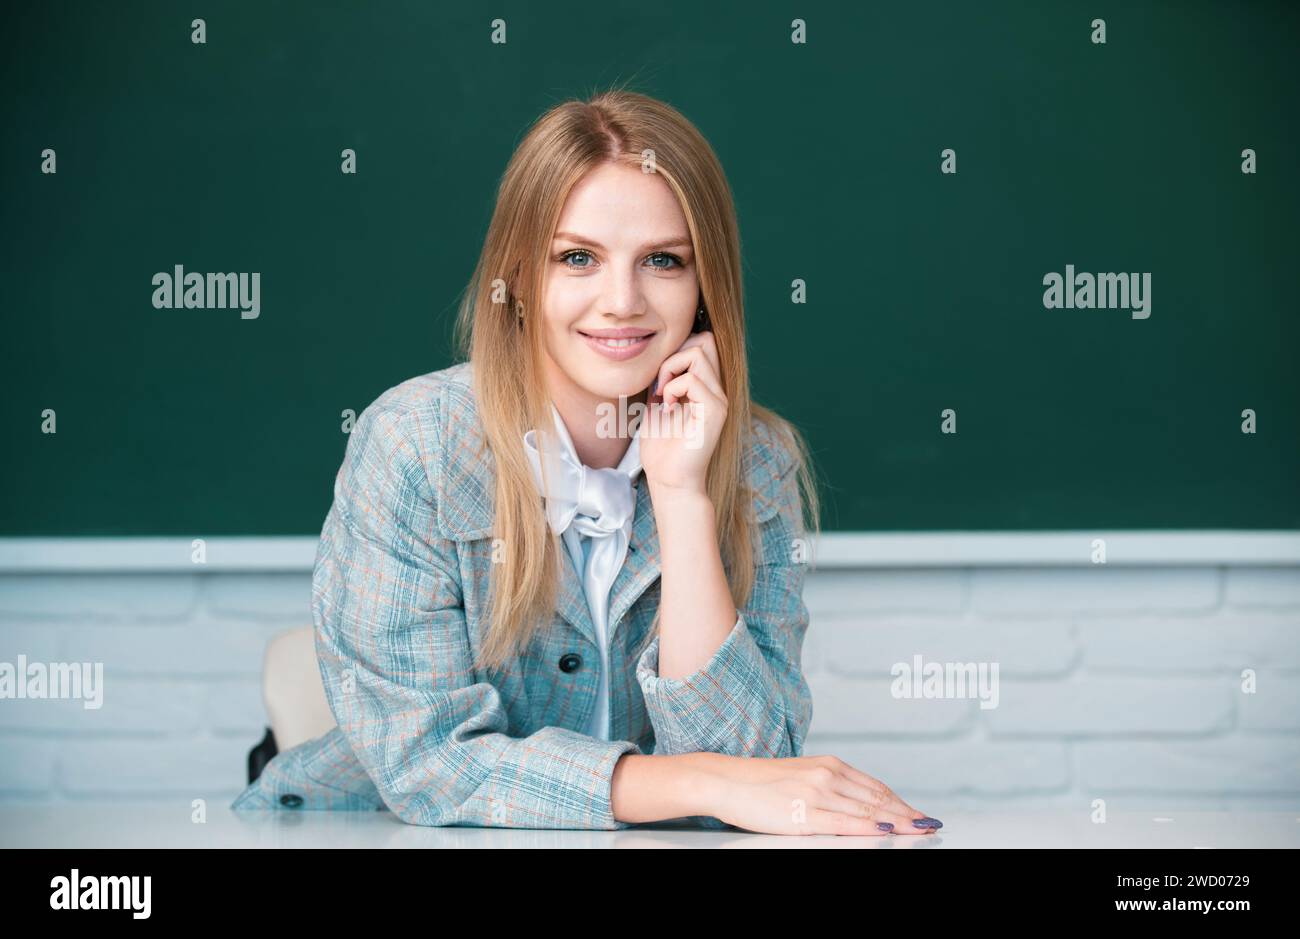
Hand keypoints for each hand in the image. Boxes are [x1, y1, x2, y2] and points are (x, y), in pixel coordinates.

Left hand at [638, 330, 726, 494]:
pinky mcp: (715, 411)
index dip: (676, 349)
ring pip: (698, 353)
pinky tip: (667, 407)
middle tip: (659, 382)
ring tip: (662, 394)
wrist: (670, 481)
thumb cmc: (662, 450)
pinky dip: (672, 388)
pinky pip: (692, 379)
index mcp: (706, 388)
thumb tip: (655, 357)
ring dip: (670, 368)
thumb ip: (662, 381)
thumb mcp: (657, 405)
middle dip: (674, 352)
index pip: (702, 343)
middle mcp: (717, 390)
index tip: (657, 378)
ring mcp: (719, 400)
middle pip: (705, 340)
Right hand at [699, 753, 942, 835]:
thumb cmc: (758, 782)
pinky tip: (887, 833)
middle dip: (907, 813)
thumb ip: (828, 785)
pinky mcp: (804, 814)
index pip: (875, 787)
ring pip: (868, 811)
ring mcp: (817, 794)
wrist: (725, 780)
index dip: (901, 802)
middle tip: (930, 824)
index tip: (919, 813)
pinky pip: (845, 824)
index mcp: (829, 764)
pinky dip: (870, 829)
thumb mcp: (801, 776)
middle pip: (878, 798)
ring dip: (898, 822)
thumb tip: (855, 802)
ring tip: (920, 830)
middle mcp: (827, 775)